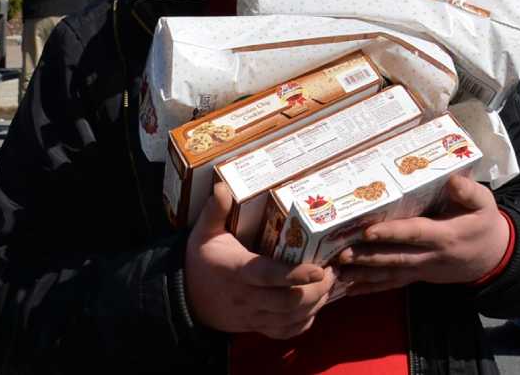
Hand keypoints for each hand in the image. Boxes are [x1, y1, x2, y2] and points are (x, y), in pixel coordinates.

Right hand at [183, 179, 340, 338]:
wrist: (186, 298)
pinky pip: (284, 332)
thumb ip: (214, 211)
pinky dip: (304, 322)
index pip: (268, 276)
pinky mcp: (256, 327)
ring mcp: (253, 316)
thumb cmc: (202, 260)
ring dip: (315, 304)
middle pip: (287, 302)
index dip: (294, 275)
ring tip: (332, 284)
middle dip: (316, 290)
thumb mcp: (203, 233)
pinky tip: (316, 305)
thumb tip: (222, 187)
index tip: (318, 269)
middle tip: (334, 270)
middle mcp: (247, 297)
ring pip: (290, 319)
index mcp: (237, 271)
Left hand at [334, 176, 510, 295]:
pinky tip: (349, 289)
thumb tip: (452, 180)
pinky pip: (392, 284)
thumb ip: (469, 192)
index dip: (391, 233)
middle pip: (395, 258)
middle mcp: (430, 256)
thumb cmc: (485, 224)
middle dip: (368, 257)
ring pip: (390, 274)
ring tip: (338, 273)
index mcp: (445, 235)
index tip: (368, 231)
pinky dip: (371, 288)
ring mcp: (423, 269)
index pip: (414, 234)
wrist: (492, 257)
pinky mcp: (418, 276)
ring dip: (364, 275)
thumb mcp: (485, 204)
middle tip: (341, 254)